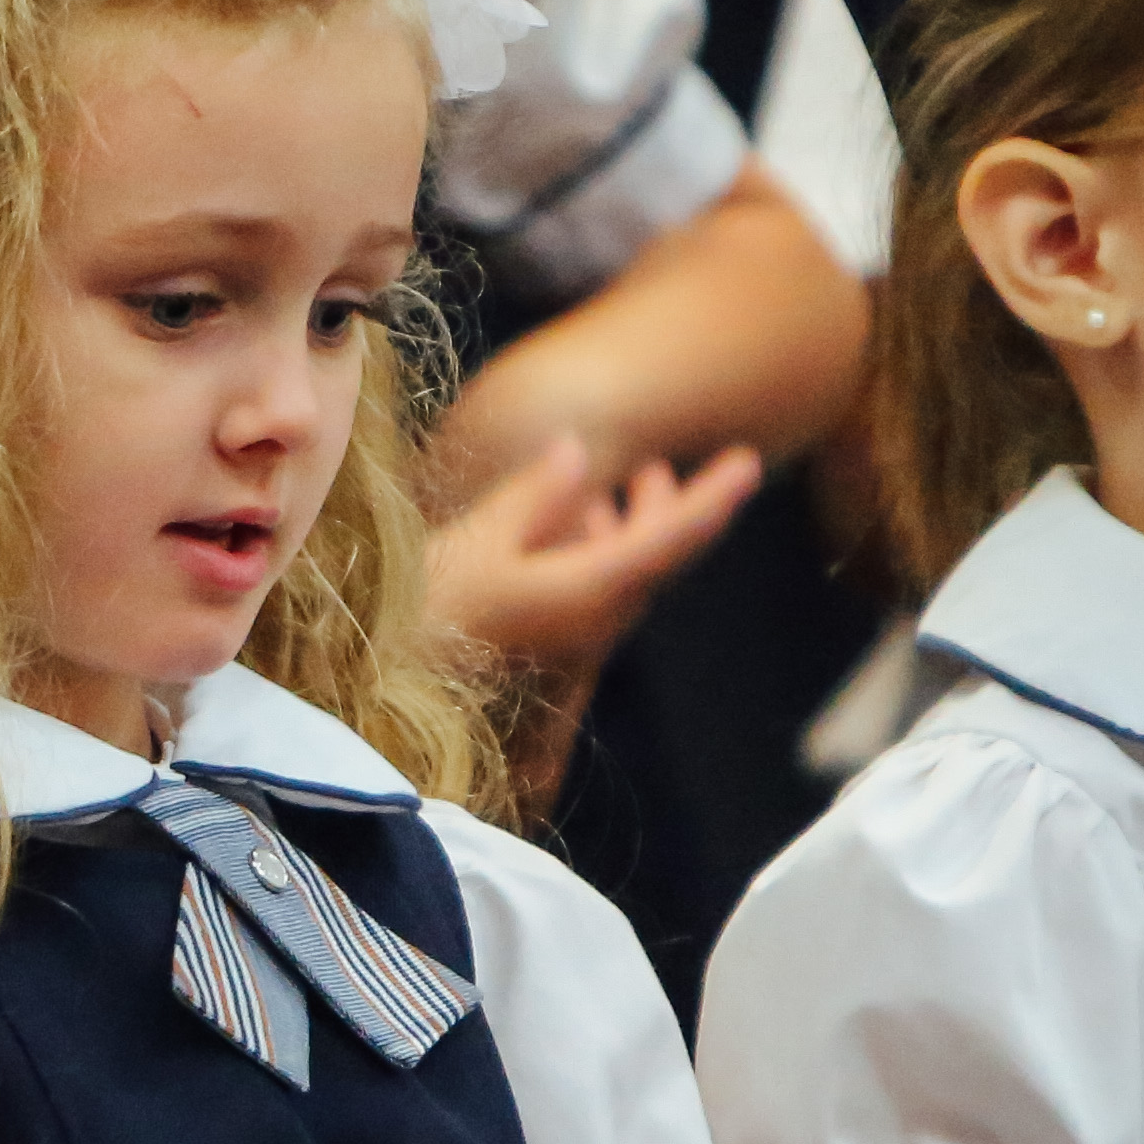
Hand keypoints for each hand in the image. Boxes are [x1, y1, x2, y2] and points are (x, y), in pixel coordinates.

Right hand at [424, 436, 761, 680]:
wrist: (394, 691)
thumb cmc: (433, 613)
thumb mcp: (481, 540)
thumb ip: (536, 497)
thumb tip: (577, 452)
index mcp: (593, 587)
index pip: (673, 538)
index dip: (714, 498)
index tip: (749, 462)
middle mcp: (600, 617)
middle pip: (657, 555)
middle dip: (668, 504)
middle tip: (659, 464)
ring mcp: (579, 634)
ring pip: (627, 571)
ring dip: (629, 524)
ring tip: (617, 482)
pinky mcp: (555, 640)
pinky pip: (597, 587)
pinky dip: (597, 548)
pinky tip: (568, 525)